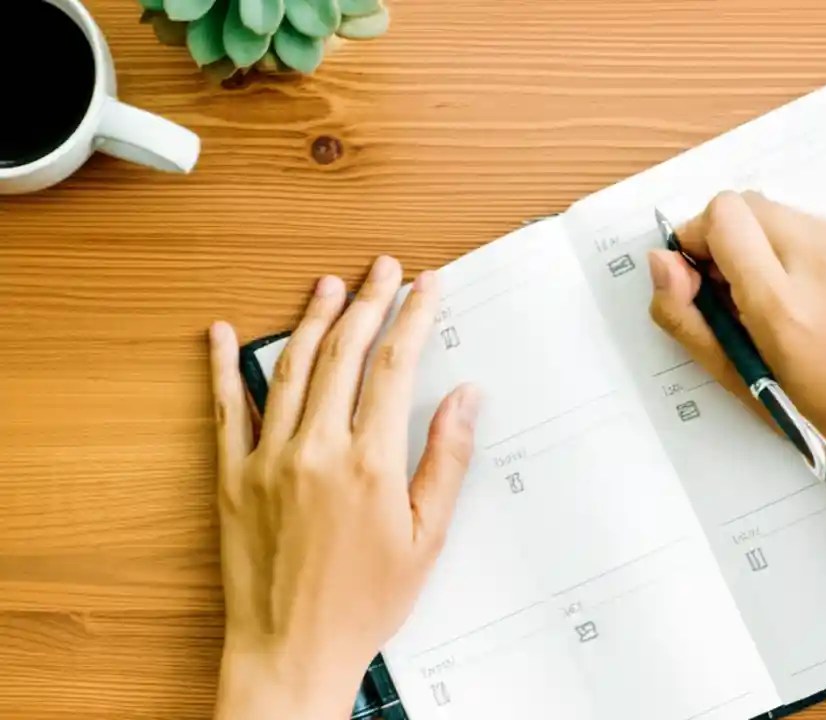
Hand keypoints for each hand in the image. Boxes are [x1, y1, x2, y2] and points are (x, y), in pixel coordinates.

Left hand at [207, 256, 479, 718]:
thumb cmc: (364, 602)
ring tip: (330, 285)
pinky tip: (220, 333)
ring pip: (290, 368)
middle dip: (369, 302)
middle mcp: (317, 450)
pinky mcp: (233, 478)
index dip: (413, 317)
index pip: (395, 366)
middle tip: (384, 268)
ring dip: (312, 319)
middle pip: (344, 353)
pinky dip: (222, 366)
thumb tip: (465, 398)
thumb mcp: (426, 536)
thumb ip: (446, 459)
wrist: (292, 650)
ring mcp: (268, 460)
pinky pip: (226, 409)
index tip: (426, 287)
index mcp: (369, 463)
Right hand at [649, 194, 825, 719]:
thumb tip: (670, 281)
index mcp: (794, 297)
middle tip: (722, 304)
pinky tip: (803, 319)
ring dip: (760, 255)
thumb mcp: (757, 394)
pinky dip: (796, 263)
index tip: (686, 276)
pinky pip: (819, 236)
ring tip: (767, 320)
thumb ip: (701, 327)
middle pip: (749, 205)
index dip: (690, 243)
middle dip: (721, 246)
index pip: (720, 217)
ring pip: (784, 215)